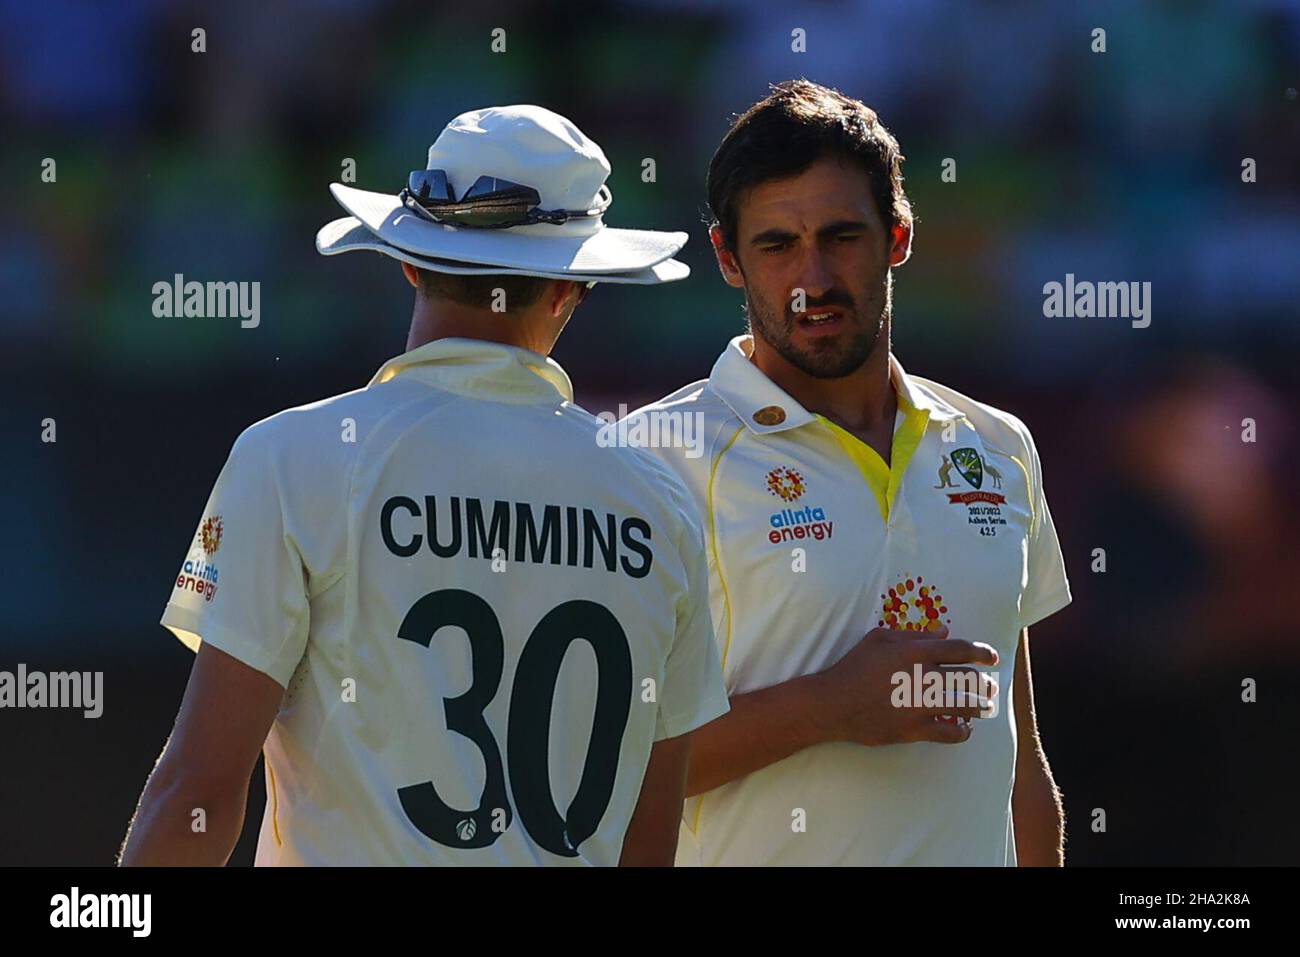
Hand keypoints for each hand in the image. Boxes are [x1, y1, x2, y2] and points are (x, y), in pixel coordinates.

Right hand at [813, 625, 999, 746]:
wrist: (833, 703)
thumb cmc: (853, 666)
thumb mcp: (879, 639)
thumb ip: (913, 634)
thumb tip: (943, 632)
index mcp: (915, 652)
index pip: (960, 650)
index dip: (982, 652)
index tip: (992, 657)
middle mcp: (922, 677)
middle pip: (968, 679)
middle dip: (984, 683)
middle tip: (988, 686)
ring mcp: (920, 705)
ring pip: (965, 705)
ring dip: (980, 706)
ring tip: (984, 706)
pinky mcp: (914, 729)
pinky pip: (949, 733)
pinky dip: (962, 731)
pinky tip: (964, 729)